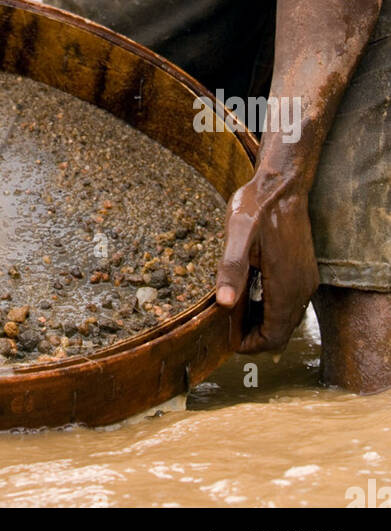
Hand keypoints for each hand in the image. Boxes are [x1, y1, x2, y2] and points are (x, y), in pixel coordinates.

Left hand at [215, 174, 318, 353]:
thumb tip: (224, 304)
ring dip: (263, 323)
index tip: (229, 339)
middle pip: (282, 333)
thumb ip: (231, 269)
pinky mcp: (305, 272)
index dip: (251, 344)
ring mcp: (306, 280)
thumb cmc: (257, 207)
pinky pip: (291, 304)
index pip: (274, 336)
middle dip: (255, 336)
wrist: (281, 185)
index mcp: (285, 284)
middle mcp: (301, 287)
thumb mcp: (237, 234)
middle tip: (228, 328)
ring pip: (287, 320)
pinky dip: (271, 309)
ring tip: (235, 314)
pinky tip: (251, 296)